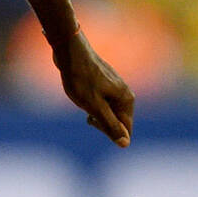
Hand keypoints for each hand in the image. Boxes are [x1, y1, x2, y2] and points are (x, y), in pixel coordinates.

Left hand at [53, 31, 133, 146]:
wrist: (70, 51)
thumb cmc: (81, 79)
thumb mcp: (95, 107)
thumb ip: (110, 125)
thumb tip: (126, 144)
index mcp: (127, 100)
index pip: (124, 130)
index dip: (107, 132)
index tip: (91, 119)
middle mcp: (125, 93)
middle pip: (117, 121)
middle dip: (100, 122)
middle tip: (86, 111)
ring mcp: (115, 87)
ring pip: (108, 112)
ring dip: (94, 113)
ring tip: (83, 101)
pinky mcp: (105, 83)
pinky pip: (102, 102)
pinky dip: (91, 104)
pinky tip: (82, 95)